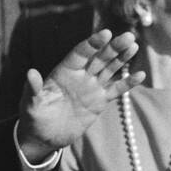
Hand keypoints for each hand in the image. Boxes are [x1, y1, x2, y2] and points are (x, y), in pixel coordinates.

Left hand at [19, 29, 144, 158]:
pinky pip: (116, 89)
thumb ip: (34, 88)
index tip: (106, 33)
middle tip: (129, 36)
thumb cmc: (34, 117)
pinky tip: (140, 74)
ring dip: (122, 58)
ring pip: (110, 69)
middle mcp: (80, 76)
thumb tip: (30, 73)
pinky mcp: (99, 101)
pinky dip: (127, 83)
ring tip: (134, 45)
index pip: (81, 53)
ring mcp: (91, 87)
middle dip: (113, 47)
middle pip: (99, 57)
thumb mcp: (31, 103)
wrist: (44, 136)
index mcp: (64, 72)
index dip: (93, 44)